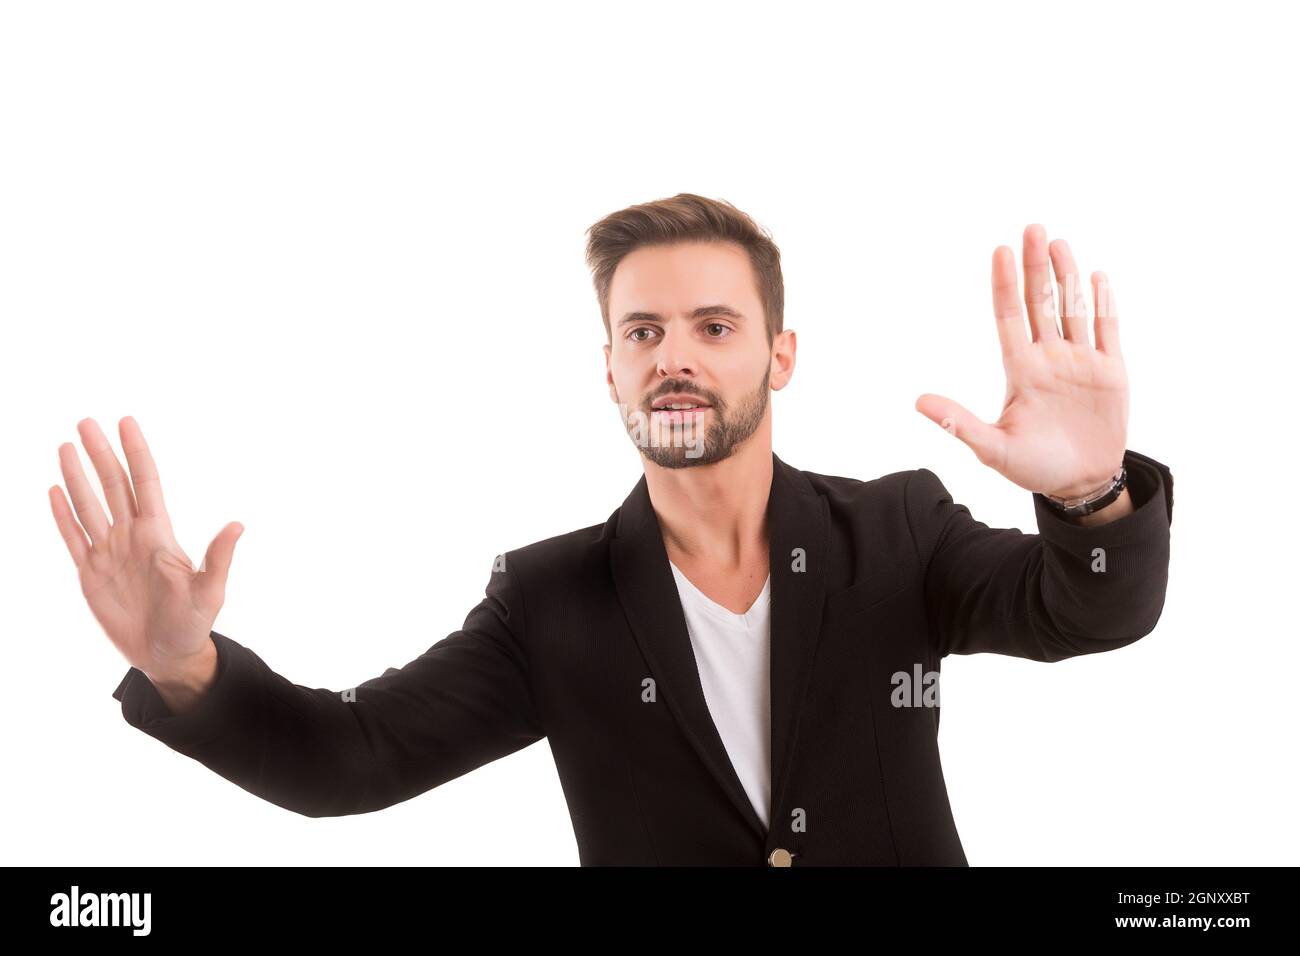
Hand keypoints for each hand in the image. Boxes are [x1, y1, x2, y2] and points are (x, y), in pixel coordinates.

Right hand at [48, 416, 243, 680]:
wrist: (168, 654)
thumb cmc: (193, 623)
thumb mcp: (210, 590)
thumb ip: (218, 557)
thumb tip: (237, 525)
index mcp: (159, 535)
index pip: (146, 483)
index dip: (136, 452)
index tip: (126, 422)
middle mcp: (132, 537)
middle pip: (113, 486)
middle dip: (100, 454)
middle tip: (86, 422)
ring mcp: (110, 553)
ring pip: (89, 505)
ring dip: (77, 477)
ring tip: (67, 446)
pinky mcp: (90, 573)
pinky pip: (73, 537)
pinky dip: (63, 514)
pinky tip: (54, 490)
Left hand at [915, 224, 1128, 497]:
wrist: (1080, 483)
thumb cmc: (1033, 468)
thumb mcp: (992, 449)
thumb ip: (959, 423)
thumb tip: (918, 401)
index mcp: (1020, 370)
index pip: (1009, 317)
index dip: (1005, 284)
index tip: (1000, 251)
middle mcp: (1049, 358)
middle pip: (1041, 303)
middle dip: (1036, 266)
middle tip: (1032, 228)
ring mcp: (1080, 361)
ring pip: (1073, 308)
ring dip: (1067, 276)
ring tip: (1058, 243)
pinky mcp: (1111, 371)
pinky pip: (1107, 329)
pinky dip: (1103, 303)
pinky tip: (1096, 276)